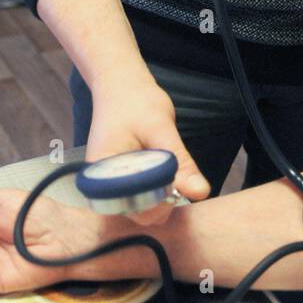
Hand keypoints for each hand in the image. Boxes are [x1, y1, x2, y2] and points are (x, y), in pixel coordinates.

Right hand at [86, 71, 210, 224]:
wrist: (122, 87)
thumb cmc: (135, 101)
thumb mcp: (161, 129)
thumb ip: (181, 162)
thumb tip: (201, 192)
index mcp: (103, 174)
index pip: (133, 209)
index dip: (160, 203)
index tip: (177, 184)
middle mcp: (102, 186)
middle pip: (137, 215)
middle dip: (163, 202)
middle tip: (178, 175)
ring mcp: (111, 186)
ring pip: (142, 210)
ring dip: (162, 198)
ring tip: (172, 172)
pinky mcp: (122, 183)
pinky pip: (142, 199)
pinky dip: (158, 192)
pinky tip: (166, 175)